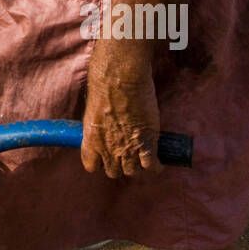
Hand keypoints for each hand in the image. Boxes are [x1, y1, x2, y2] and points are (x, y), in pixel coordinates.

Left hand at [81, 42, 161, 178]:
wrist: (120, 78)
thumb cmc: (106, 86)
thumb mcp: (94, 110)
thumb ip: (99, 125)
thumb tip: (106, 127)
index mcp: (91, 140)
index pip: (91, 165)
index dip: (100, 163)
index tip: (106, 158)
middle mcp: (107, 148)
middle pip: (114, 171)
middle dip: (121, 166)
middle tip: (128, 156)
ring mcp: (127, 148)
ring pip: (133, 171)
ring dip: (138, 167)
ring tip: (144, 159)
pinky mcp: (146, 143)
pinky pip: (151, 165)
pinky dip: (155, 166)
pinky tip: (157, 162)